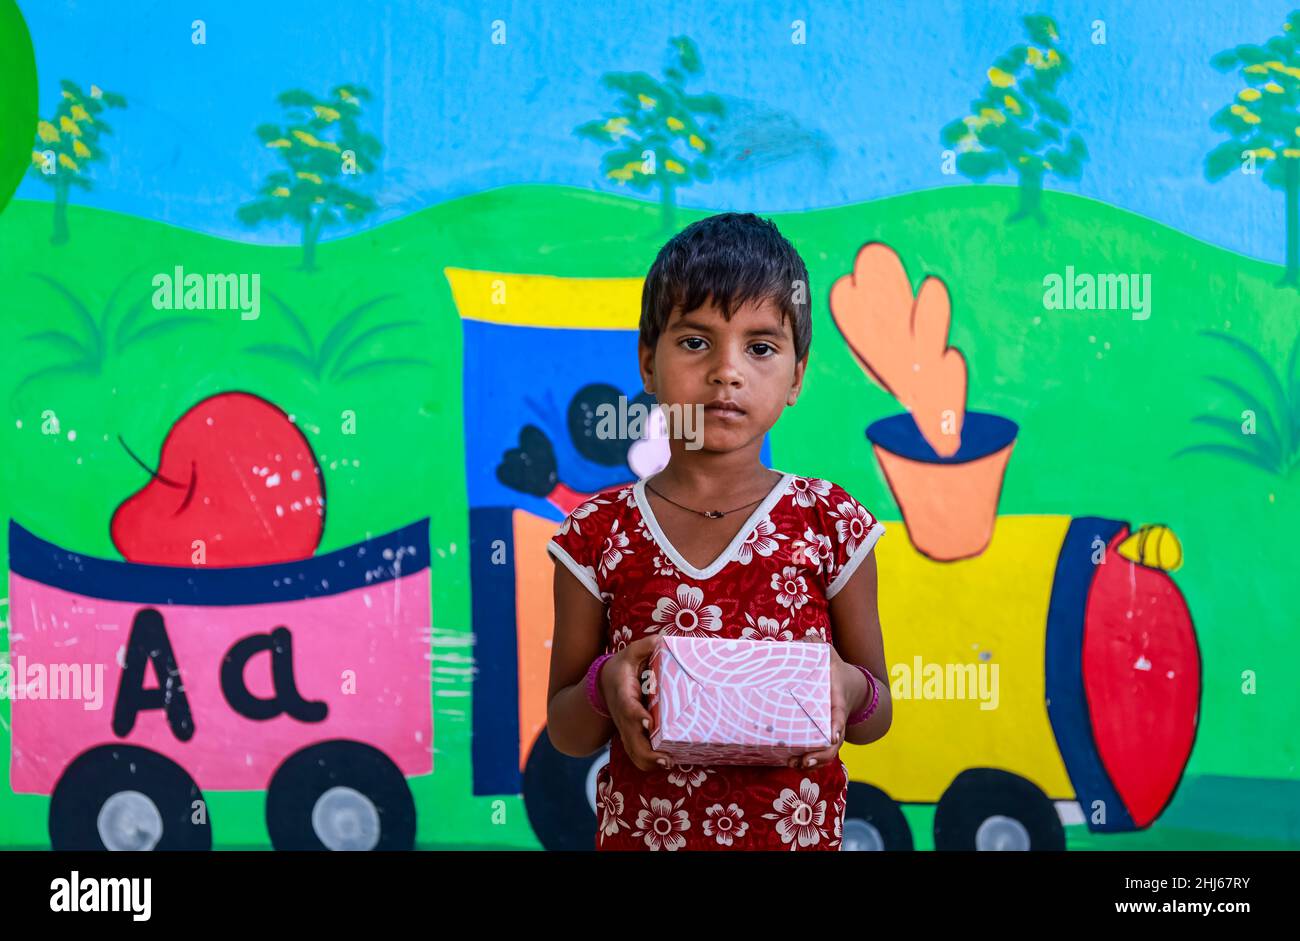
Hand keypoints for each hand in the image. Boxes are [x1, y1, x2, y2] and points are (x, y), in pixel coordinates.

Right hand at [599, 635, 673, 772]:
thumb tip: (662, 639)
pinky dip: (648, 763)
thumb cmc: (620, 668)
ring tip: (668, 763)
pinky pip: (635, 755)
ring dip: (649, 762)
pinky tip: (665, 763)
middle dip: (648, 753)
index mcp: (623, 696)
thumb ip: (645, 646)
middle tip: (667, 758)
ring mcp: (625, 729)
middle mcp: (623, 717)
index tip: (648, 722)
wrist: (602, 684)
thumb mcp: (630, 653)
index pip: (629, 708)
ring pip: (633, 753)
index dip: (637, 716)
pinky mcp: (629, 736)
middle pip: (632, 740)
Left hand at [786, 638, 864, 770]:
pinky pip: (821, 752)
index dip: (836, 724)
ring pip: (828, 752)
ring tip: (795, 764)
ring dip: (814, 761)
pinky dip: (811, 761)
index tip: (833, 734)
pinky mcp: (824, 736)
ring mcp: (832, 729)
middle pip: (834, 742)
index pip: (838, 713)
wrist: (853, 686)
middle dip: (821, 754)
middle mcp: (836, 717)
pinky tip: (794, 763)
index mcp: (836, 698)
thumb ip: (813, 643)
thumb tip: (796, 642)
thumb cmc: (834, 668)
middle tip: (804, 759)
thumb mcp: (826, 652)